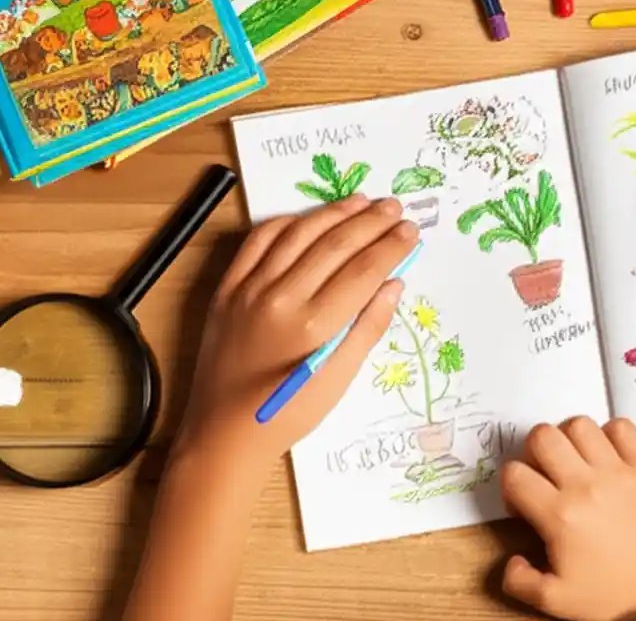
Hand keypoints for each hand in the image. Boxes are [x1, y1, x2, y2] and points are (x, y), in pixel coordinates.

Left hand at [176, 195, 418, 465]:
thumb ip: (368, 326)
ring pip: (298, 234)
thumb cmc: (289, 415)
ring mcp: (249, 289)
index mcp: (315, 325)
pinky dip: (286, 224)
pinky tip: (308, 218)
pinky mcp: (227, 289)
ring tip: (360, 202)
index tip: (411, 231)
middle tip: (395, 207)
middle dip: (370, 222)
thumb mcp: (339, 379)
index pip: (363, 270)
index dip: (391, 246)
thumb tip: (393, 283)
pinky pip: (258, 242)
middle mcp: (281, 298)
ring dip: (332, 213)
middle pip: (335, 245)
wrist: (224, 434)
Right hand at [500, 417, 635, 620]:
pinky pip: (621, 427)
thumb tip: (510, 561)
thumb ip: (521, 583)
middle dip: (533, 451)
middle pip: (542, 436)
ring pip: (579, 425)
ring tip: (574, 461)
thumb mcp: (558, 602)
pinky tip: (606, 455)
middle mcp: (585, 485)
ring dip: (569, 438)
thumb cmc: (615, 592)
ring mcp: (616, 471)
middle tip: (545, 474)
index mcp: (560, 516)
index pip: (514, 474)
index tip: (524, 501)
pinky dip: (610, 433)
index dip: (510, 485)